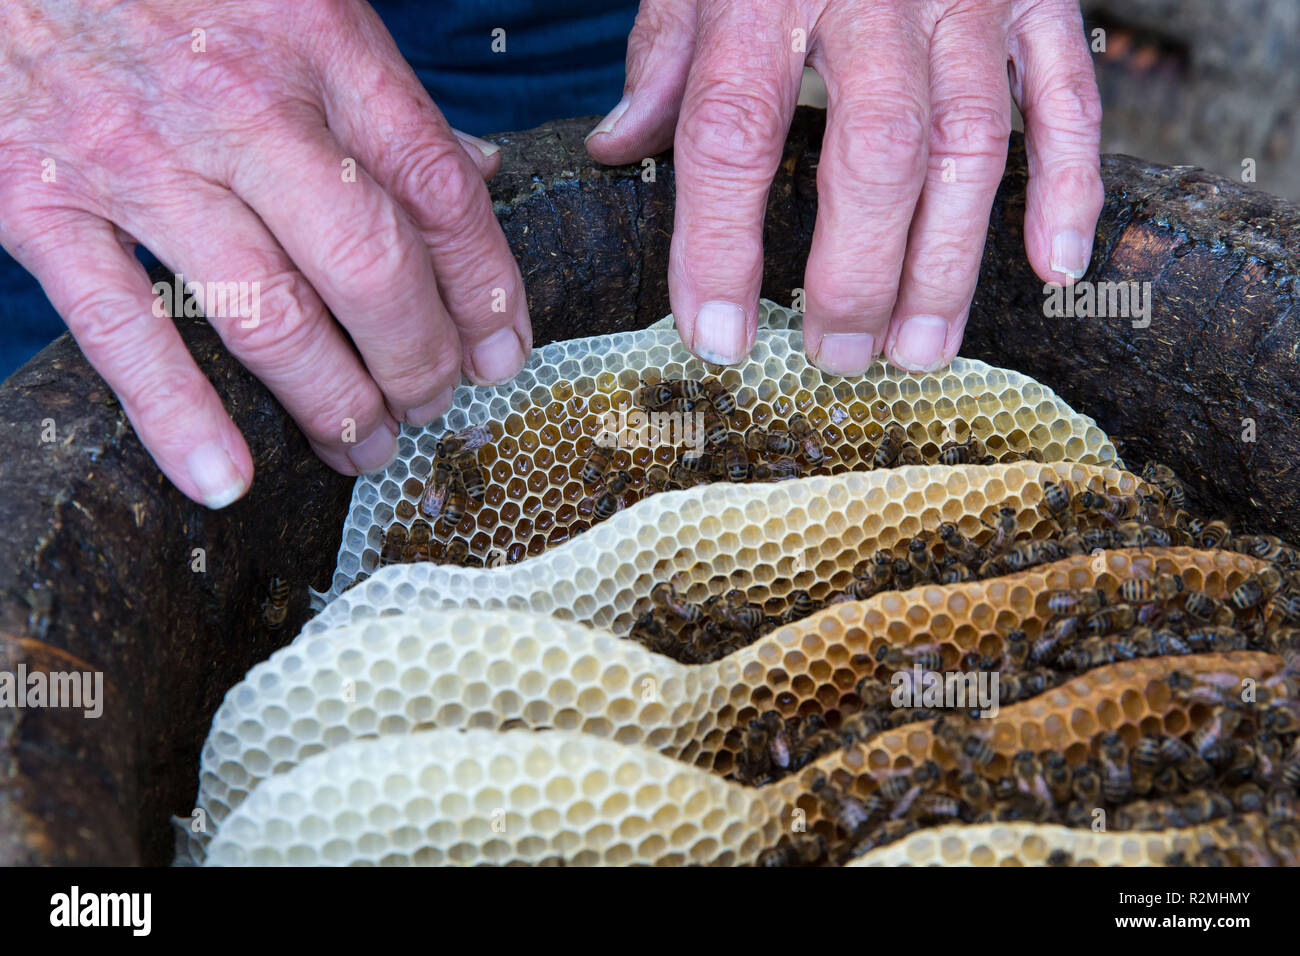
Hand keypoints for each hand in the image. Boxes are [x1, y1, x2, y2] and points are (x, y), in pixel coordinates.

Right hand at [0, 0, 529, 506]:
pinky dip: (174, 414)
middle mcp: (239, 107)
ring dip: (333, 402)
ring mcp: (138, 159)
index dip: (486, 286)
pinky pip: (120, 325)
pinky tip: (224, 479)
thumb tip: (474, 170)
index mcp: (316, 45)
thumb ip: (385, 93)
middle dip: (419, 359)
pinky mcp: (40, 200)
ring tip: (369, 447)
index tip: (506, 350)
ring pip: (267, 313)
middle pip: (369, 267)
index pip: (435, 190)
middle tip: (437, 404)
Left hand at [587, 0, 1102, 374]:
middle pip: (874, 152)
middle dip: (857, 271)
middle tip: (840, 355)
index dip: (718, 245)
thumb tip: (617, 146)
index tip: (715, 335)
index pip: (732, 131)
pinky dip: (1070, 183)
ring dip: (949, 261)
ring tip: (921, 349)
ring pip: (970, 144)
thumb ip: (666, 52)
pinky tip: (1057, 265)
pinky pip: (1067, 95)